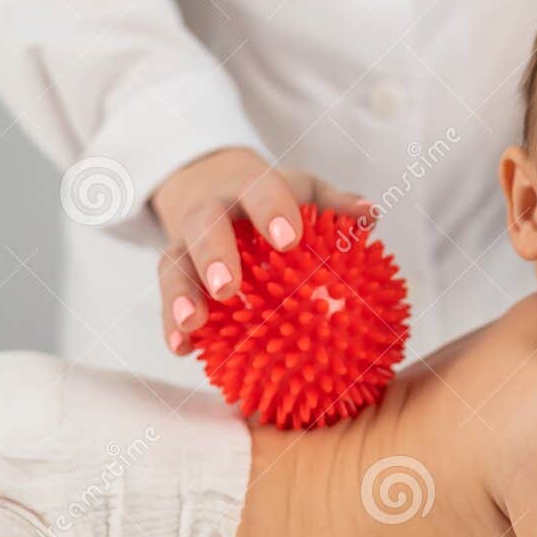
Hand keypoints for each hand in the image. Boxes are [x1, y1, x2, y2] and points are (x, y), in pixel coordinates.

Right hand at [153, 148, 374, 353]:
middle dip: (213, 254)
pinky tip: (183, 350)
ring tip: (192, 326)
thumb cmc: (276, 200)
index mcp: (249, 188)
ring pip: (172, 262)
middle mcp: (211, 210)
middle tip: (228, 288)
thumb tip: (370, 214)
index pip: (260, 191)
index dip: (272, 212)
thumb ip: (333, 204)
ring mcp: (185, 241)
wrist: (214, 186)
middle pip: (204, 224)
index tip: (288, 239)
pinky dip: (171, 323)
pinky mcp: (172, 271)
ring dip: (180, 294)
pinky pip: (167, 295)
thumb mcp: (304, 190)